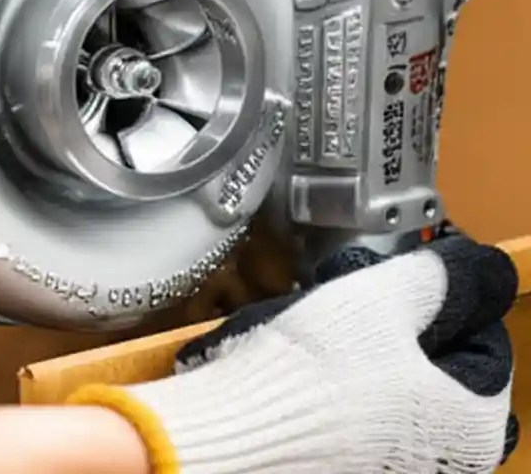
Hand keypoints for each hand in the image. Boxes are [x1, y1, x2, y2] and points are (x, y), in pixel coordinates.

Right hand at [69, 231, 518, 472]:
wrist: (231, 436)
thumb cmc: (310, 376)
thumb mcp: (379, 296)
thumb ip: (433, 274)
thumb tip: (463, 264)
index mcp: (475, 426)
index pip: (484, 345)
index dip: (442, 302)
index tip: (404, 285)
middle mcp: (447, 465)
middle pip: (440, 380)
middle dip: (404, 339)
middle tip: (361, 312)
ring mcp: (393, 473)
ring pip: (395, 405)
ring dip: (368, 369)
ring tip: (324, 341)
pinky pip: (358, 431)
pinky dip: (340, 403)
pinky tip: (305, 379)